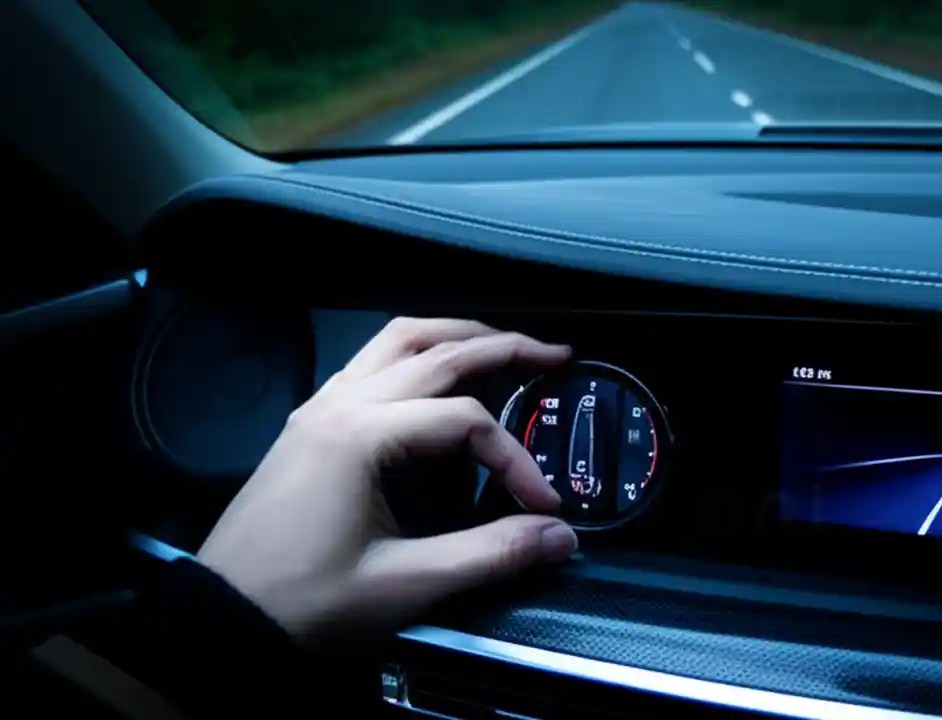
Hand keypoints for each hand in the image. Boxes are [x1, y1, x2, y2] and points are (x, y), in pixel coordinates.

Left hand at [196, 318, 576, 643]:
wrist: (220, 622)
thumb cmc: (303, 605)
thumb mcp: (403, 586)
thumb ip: (490, 555)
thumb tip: (559, 537)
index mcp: (360, 435)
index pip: (465, 421)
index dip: (515, 459)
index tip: (544, 507)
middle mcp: (339, 404)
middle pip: (436, 351)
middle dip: (503, 348)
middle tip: (554, 354)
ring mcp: (318, 409)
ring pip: (396, 340)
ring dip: (455, 336)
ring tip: (501, 346)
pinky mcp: (308, 426)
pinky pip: (369, 364)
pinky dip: (415, 355)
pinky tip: (434, 378)